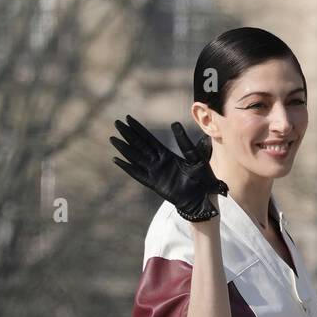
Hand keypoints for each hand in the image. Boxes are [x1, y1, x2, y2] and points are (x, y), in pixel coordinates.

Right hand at [110, 115, 228, 221]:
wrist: (203, 198)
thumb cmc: (203, 178)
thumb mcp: (195, 157)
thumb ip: (184, 142)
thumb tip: (174, 123)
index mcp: (166, 154)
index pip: (149, 138)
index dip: (138, 128)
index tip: (128, 118)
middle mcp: (158, 162)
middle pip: (139, 145)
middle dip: (128, 134)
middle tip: (117, 123)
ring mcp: (155, 173)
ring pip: (135, 157)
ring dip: (124, 148)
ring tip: (113, 139)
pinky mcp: (154, 184)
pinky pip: (138, 174)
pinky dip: (128, 168)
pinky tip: (117, 160)